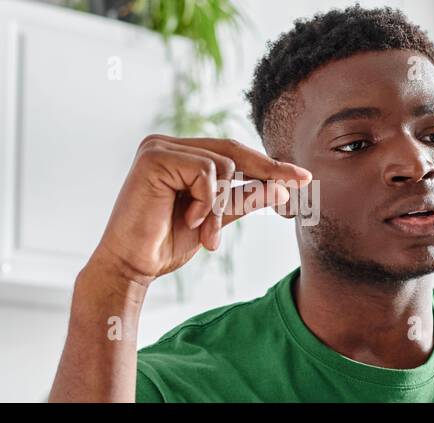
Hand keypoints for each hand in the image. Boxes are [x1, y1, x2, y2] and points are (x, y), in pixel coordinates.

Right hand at [88, 135, 311, 285]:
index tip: (301, 177)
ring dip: (220, 205)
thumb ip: (243, 199)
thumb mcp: (214, 218)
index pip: (231, 153)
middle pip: (231, 151)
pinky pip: (205, 172)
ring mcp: (158, 148)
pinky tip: (189, 219)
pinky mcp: (154, 158)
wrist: (132, 267)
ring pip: (222, 164)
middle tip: (293, 189)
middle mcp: (165, 144)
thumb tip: (282, 188)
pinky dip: (206, 201)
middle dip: (265, 173)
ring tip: (205, 233)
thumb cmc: (165, 244)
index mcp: (178, 154)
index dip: (267, 164)